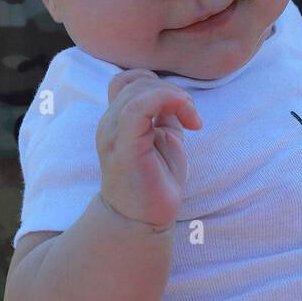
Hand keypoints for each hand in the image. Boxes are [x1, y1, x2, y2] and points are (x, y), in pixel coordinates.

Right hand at [96, 69, 201, 228]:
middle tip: (191, 115)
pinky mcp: (124, 146)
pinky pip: (139, 107)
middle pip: (136, 81)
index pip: (128, 80)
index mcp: (118, 120)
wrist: (141, 221)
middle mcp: (110, 123)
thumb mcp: (163, 139)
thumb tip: (176, 99)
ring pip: (139, 89)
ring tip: (192, 120)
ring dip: (174, 97)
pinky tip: (189, 121)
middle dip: (171, 90)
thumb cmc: (154, 182)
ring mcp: (113, 134)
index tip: (182, 107)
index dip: (156, 83)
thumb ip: (165, 117)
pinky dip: (168, 101)